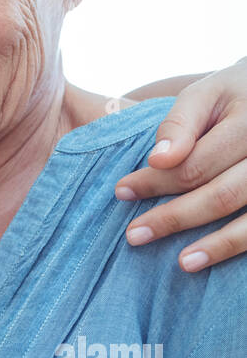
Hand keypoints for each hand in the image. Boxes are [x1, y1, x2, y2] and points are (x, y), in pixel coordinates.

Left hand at [114, 60, 246, 270]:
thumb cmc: (232, 97)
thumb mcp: (205, 94)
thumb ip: (179, 123)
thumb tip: (158, 158)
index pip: (197, 162)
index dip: (157, 180)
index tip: (122, 192)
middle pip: (223, 193)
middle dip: (175, 217)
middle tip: (134, 234)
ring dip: (217, 245)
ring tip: (183, 263)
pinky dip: (237, 245)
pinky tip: (212, 258)